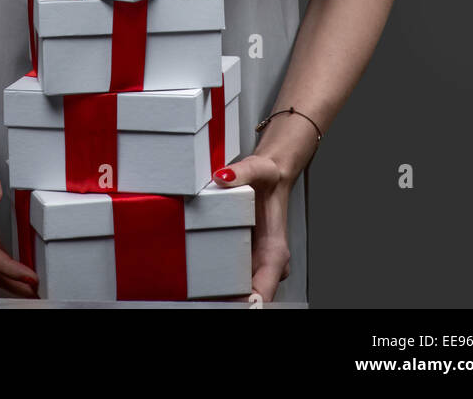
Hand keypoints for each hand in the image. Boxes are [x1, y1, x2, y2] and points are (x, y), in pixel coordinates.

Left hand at [213, 154, 293, 302]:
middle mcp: (268, 264)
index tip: (225, 302)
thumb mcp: (256, 169)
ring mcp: (257, 265)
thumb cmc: (267, 177)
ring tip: (197, 290)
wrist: (270, 176)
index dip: (245, 304)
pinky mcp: (246, 260)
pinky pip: (234, 281)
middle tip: (199, 295)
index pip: (262, 293)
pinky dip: (220, 284)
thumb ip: (242, 172)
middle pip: (249, 298)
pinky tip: (202, 281)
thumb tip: (223, 177)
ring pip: (241, 292)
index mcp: (275, 252)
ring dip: (222, 294)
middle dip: (226, 299)